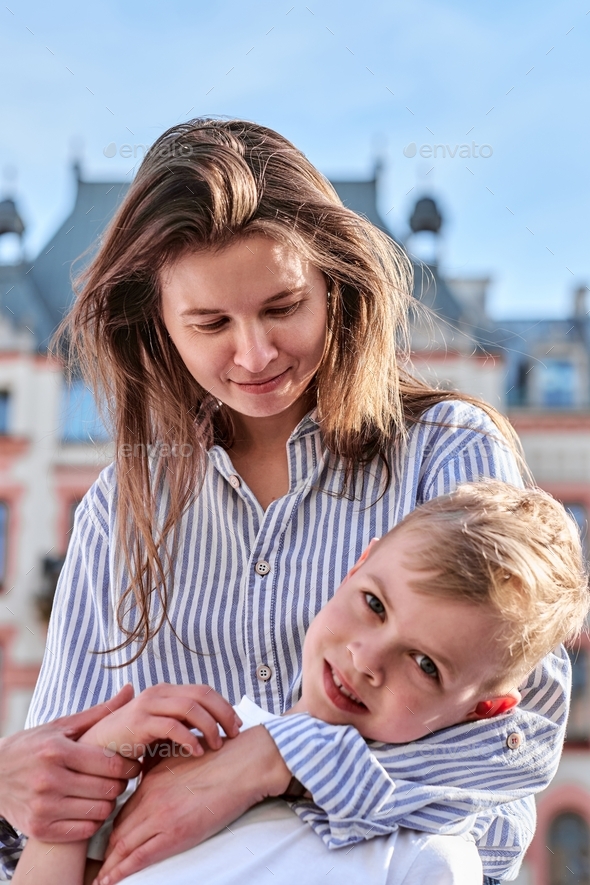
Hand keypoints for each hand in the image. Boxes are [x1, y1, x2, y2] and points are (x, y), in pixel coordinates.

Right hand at [0, 686, 140, 840]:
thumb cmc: (33, 746)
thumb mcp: (62, 725)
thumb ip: (99, 712)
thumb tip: (130, 689)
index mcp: (56, 750)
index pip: (110, 764)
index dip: (130, 765)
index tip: (133, 763)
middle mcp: (48, 780)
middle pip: (108, 789)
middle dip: (122, 783)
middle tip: (121, 778)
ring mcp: (42, 807)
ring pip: (100, 811)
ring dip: (109, 802)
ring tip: (105, 791)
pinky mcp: (39, 829)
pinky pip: (84, 830)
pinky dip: (94, 820)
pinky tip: (90, 806)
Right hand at [80, 683, 241, 757]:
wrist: (92, 751)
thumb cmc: (127, 743)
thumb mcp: (158, 729)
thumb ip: (179, 721)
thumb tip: (207, 722)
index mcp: (164, 691)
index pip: (203, 691)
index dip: (223, 706)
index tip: (236, 724)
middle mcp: (157, 693)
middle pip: (202, 694)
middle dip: (223, 713)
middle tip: (235, 733)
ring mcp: (147, 705)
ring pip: (190, 707)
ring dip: (209, 726)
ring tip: (217, 745)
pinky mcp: (138, 723)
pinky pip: (172, 726)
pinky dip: (188, 738)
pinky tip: (197, 751)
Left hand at [94, 725, 291, 884]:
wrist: (243, 764)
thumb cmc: (221, 760)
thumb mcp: (183, 761)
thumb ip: (163, 773)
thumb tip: (154, 783)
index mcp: (151, 781)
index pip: (122, 813)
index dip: (111, 833)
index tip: (106, 847)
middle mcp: (150, 798)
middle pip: (117, 831)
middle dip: (105, 854)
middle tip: (97, 869)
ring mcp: (160, 815)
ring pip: (122, 846)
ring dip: (109, 867)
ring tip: (100, 880)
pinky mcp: (175, 832)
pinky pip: (139, 857)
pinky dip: (121, 871)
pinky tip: (110, 881)